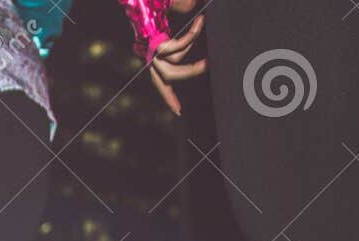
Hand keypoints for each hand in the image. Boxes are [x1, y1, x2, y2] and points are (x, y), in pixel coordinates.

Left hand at [148, 1, 206, 116]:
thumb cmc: (162, 4)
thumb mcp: (176, 22)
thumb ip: (188, 32)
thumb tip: (206, 24)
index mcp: (152, 56)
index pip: (160, 81)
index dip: (169, 96)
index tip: (178, 112)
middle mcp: (149, 56)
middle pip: (170, 78)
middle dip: (192, 73)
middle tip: (209, 65)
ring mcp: (150, 51)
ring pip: (175, 66)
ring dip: (193, 54)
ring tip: (206, 37)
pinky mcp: (155, 43)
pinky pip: (179, 47)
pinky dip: (193, 35)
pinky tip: (201, 21)